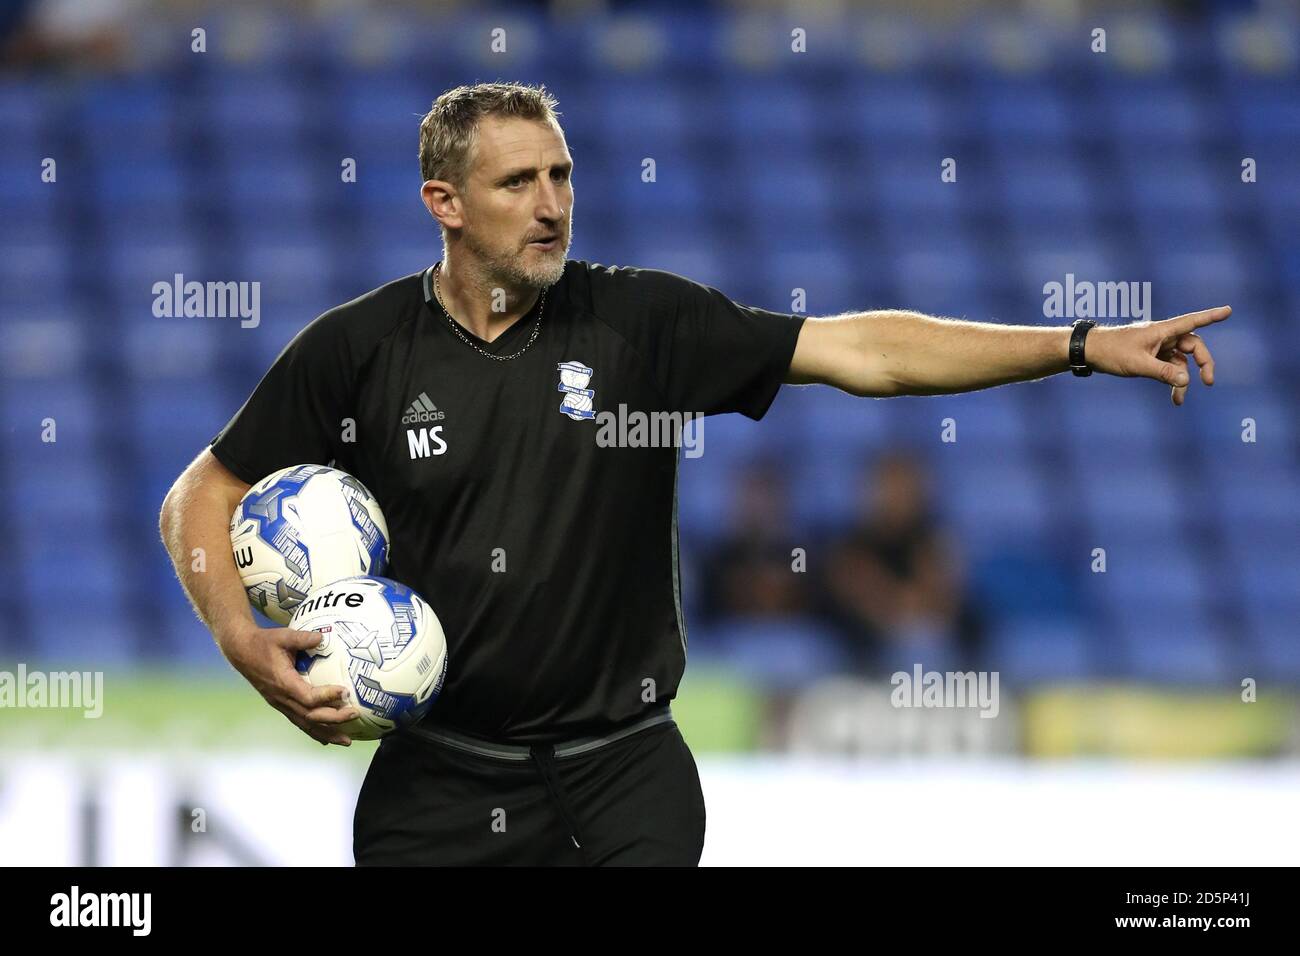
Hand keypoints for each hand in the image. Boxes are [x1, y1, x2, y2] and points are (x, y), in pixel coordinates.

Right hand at [221, 624, 356, 745]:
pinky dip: (314, 732)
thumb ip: (302, 638)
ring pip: (305, 724)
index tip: (345, 691)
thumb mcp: (283, 636)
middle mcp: (282, 698)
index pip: (308, 697)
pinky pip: (299, 721)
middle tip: (354, 713)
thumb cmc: (263, 643)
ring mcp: (280, 704)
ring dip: (327, 733)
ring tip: (346, 741)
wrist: (241, 652)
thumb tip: (322, 637)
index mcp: (283, 683)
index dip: (327, 697)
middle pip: (310, 716)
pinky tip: (327, 739)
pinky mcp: (281, 704)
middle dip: (334, 718)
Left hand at [1086, 306, 1229, 405]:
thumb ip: (1162, 372)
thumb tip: (1186, 379)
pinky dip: (1172, 380)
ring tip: (1178, 400)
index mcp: (1162, 330)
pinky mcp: (1151, 356)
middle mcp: (1163, 336)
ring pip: (1181, 361)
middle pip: (1193, 346)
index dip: (1211, 316)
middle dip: (1203, 363)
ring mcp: (1157, 346)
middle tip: (1208, 382)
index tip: (1229, 310)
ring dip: (1183, 379)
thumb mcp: (1138, 364)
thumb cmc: (1111, 352)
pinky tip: (1173, 397)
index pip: (1192, 322)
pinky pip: (1169, 367)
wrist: (1088, 351)